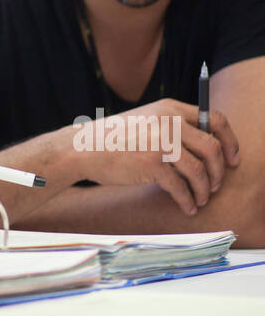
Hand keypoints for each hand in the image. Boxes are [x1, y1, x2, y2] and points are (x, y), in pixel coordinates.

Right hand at [75, 99, 239, 214]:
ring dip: (204, 190)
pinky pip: (180, 187)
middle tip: (216, 185)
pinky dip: (187, 200)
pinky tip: (187, 207)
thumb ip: (174, 127)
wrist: (84, 148)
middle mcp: (169, 121)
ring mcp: (161, 142)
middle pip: (212, 148)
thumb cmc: (116, 138)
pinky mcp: (151, 163)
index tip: (232, 160)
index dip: (230, 141)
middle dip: (219, 172)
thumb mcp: (148, 120)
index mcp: (171, 108)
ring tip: (200, 200)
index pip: (214, 119)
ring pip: (199, 171)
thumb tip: (208, 149)